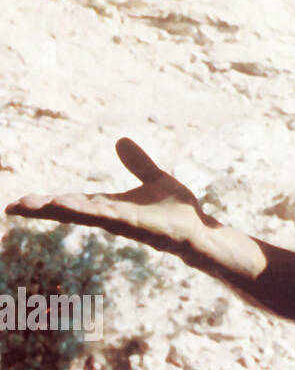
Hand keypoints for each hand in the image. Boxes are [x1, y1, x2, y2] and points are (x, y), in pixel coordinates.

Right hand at [5, 137, 253, 272]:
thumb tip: (120, 140)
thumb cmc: (177, 211)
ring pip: (86, 215)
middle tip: (13, 207)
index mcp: (110, 206)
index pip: (72, 202)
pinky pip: (111, 218)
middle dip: (43, 209)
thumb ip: (138, 163)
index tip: (18, 203)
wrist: (201, 229)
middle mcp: (111, 217)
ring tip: (32, 206)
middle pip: (71, 210)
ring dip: (61, 210)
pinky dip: (92, 213)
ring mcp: (122, 223)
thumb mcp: (155, 178)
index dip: (47, 202)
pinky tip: (75, 208)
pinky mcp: (138, 227)